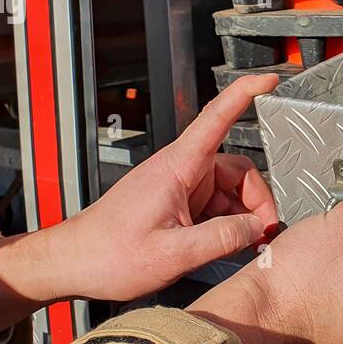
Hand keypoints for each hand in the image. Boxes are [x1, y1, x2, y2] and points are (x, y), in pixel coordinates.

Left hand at [0, 75, 280, 332]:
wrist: (74, 263)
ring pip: (229, 192)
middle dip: (257, 201)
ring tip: (244, 247)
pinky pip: (215, 207)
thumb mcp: (173, 254)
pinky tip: (226, 248)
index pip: (216, 117)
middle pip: (238, 170)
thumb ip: (221, 238)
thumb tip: (257, 228)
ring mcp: (178, 188)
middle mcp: (180, 170)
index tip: (268, 80)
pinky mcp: (176, 205)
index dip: (244, 94)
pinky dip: (227, 226)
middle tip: (263, 234)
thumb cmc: (108, 254)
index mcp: (177, 167)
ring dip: (243, 218)